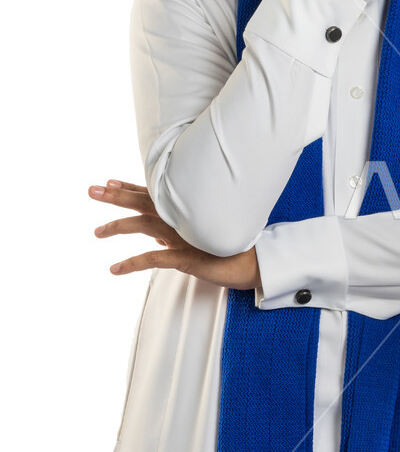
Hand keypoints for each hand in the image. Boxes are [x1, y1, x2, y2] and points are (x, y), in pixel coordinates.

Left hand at [89, 181, 261, 290]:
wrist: (254, 262)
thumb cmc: (231, 247)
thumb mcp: (201, 235)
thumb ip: (177, 232)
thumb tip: (156, 236)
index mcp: (186, 212)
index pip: (153, 195)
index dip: (130, 188)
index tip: (109, 183)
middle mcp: (182, 219)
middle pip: (143, 203)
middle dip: (116, 196)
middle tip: (92, 191)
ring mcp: (183, 237)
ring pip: (142, 225)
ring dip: (117, 226)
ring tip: (97, 232)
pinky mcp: (185, 257)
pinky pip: (151, 259)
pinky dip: (131, 263)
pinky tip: (114, 269)